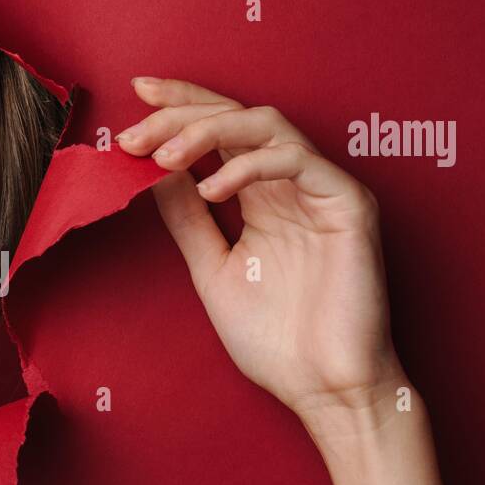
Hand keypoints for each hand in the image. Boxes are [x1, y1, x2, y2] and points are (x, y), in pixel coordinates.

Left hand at [118, 77, 403, 420]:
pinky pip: (296, 160)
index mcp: (261, 195)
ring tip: (164, 157)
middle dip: (180, 115)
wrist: (324, 389)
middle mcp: (291, 183)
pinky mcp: (348, 203)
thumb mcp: (212, 268)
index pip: (220, 130)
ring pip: (264, 124)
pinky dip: (249, 165)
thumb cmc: (276, 340)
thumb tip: (151, 171)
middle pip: (236, 116)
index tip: (136, 95)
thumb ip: (186, 219)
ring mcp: (322, 189)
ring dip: (207, 132)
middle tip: (135, 131)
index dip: (181, 105)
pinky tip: (213, 190)